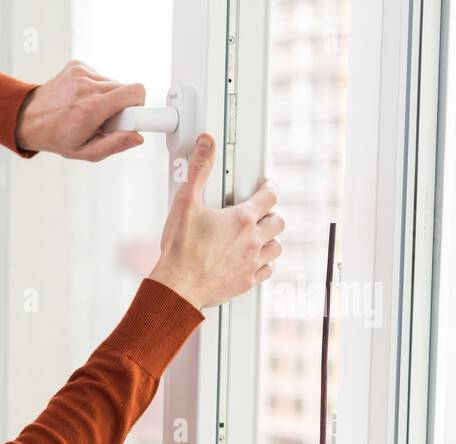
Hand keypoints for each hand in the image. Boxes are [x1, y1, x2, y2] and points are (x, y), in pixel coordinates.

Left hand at [15, 61, 146, 161]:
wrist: (28, 119)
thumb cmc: (57, 137)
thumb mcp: (85, 152)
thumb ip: (114, 145)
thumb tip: (137, 137)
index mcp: (91, 109)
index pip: (135, 92)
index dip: (139, 107)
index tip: (135, 118)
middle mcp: (86, 87)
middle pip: (126, 88)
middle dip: (123, 106)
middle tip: (107, 120)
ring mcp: (80, 73)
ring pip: (113, 82)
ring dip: (109, 97)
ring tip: (91, 110)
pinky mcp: (77, 65)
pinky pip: (100, 75)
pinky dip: (97, 87)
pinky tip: (82, 99)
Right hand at [149, 133, 283, 308]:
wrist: (177, 287)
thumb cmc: (180, 249)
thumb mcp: (186, 203)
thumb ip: (199, 170)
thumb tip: (206, 144)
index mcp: (242, 219)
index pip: (269, 196)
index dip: (271, 186)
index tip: (269, 184)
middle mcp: (252, 240)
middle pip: (278, 221)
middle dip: (272, 213)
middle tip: (263, 212)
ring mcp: (252, 262)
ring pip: (277, 246)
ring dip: (271, 238)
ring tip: (261, 235)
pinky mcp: (246, 281)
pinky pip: (268, 270)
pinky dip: (265, 263)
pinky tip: (256, 260)